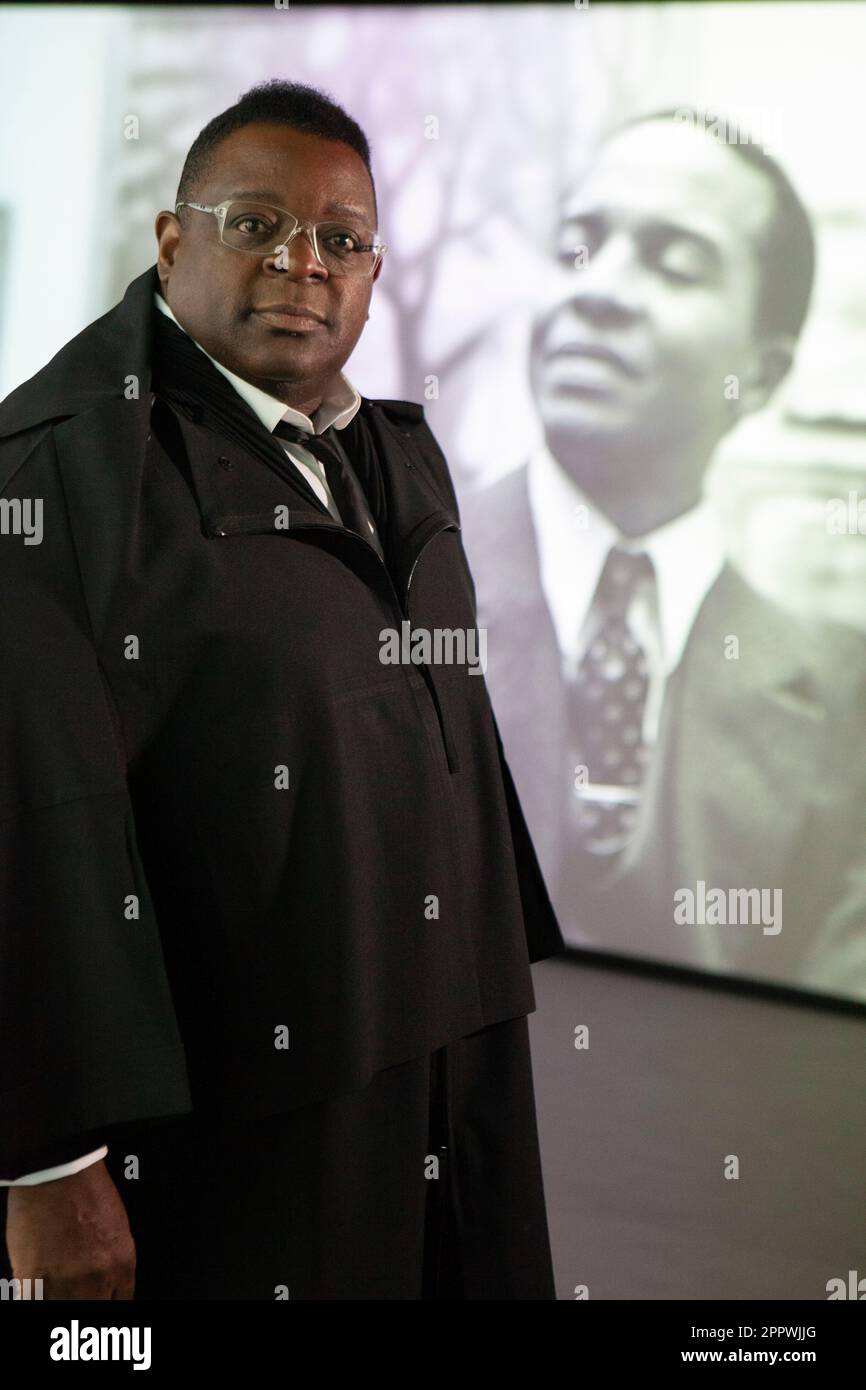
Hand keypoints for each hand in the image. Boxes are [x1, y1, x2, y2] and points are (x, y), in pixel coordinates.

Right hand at [5, 1159, 134, 1299]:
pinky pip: (34, 1305)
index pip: (122, 1304)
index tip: (100, 1299)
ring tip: (54, 1291)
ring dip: (59, 1301)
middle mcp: (97, 1279)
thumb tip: (106, 1285)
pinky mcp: (33, 1279)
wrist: (58, 1171)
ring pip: (63, 1311)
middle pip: (93, 1310)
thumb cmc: (87, 1189)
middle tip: (75, 1295)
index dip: (107, 1303)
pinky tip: (35, 1294)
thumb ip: (111, 1262)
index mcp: (121, 1264)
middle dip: (86, 1303)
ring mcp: (64, 1283)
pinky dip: (34, 1300)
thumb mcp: (116, 1228)